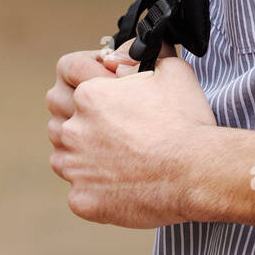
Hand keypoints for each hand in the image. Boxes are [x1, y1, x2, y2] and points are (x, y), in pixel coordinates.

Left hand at [49, 42, 218, 227]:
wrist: (197, 174)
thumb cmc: (186, 122)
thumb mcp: (171, 70)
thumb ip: (142, 55)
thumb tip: (125, 54)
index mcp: (89, 94)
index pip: (68, 70)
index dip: (89, 70)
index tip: (108, 82)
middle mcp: (74, 129)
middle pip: (58, 113)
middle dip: (76, 111)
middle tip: (107, 119)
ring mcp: (75, 167)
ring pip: (61, 154)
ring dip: (80, 151)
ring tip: (113, 152)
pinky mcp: (82, 200)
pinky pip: (77, 190)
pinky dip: (93, 186)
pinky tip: (119, 181)